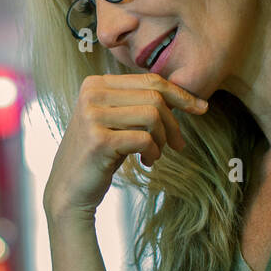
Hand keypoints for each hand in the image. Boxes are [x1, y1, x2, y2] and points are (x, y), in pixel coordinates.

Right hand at [43, 73, 208, 219]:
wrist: (69, 189)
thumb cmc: (99, 155)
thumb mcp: (116, 121)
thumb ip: (137, 103)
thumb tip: (184, 96)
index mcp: (96, 83)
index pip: (149, 80)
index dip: (180, 94)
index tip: (200, 109)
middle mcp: (91, 94)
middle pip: (154, 97)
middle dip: (173, 122)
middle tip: (178, 144)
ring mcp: (92, 115)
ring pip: (152, 116)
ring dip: (163, 139)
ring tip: (156, 154)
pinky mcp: (98, 139)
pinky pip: (144, 139)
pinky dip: (153, 152)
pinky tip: (146, 162)